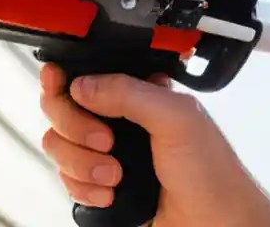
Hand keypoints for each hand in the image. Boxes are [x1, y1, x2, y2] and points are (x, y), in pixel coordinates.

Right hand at [38, 64, 269, 225]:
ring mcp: (103, 154)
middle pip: (59, 109)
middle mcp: (115, 122)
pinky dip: (83, 188)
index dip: (61, 79)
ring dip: (81, 163)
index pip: (82, 74)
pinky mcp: (97, 185)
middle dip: (74, 127)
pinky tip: (111, 195)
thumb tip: (79, 85)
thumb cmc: (212, 176)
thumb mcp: (178, 118)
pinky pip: (65, 179)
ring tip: (115, 176)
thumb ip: (129, 93)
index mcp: (135, 95)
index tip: (58, 86)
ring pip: (57, 146)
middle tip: (106, 141)